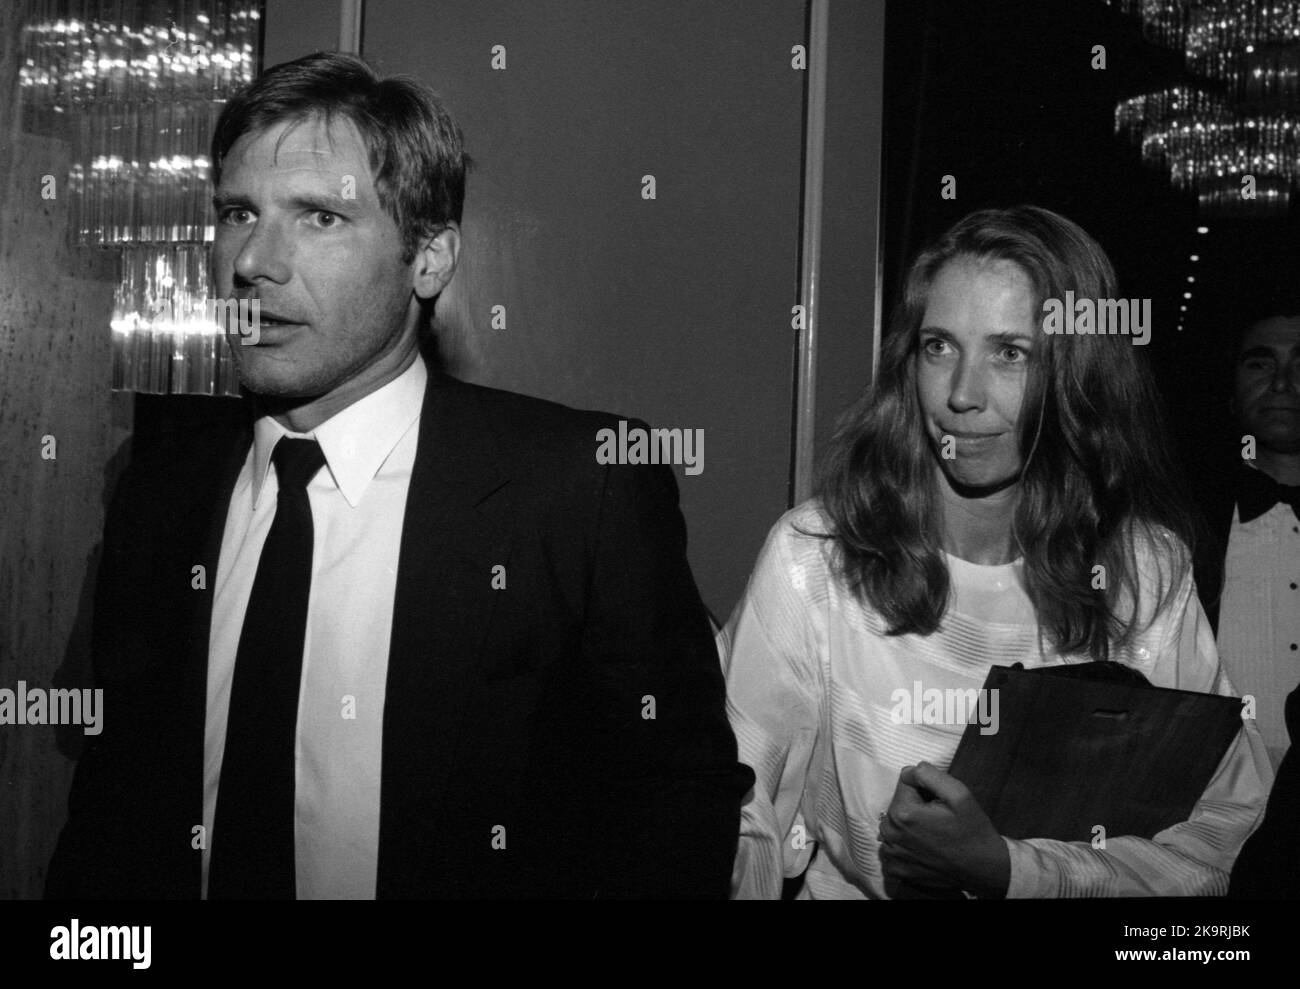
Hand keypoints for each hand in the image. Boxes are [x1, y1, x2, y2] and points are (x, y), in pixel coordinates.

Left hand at [877, 762, 1009, 898]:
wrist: (983, 868)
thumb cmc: (972, 830)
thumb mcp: (959, 794)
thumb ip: (929, 774)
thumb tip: (909, 771)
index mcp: (903, 813)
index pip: (904, 783)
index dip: (924, 789)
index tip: (939, 803)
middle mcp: (891, 834)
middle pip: (897, 804)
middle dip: (914, 806)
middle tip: (938, 819)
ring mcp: (892, 854)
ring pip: (893, 824)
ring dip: (908, 825)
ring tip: (932, 834)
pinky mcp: (896, 869)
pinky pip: (892, 847)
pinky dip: (903, 844)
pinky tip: (923, 848)